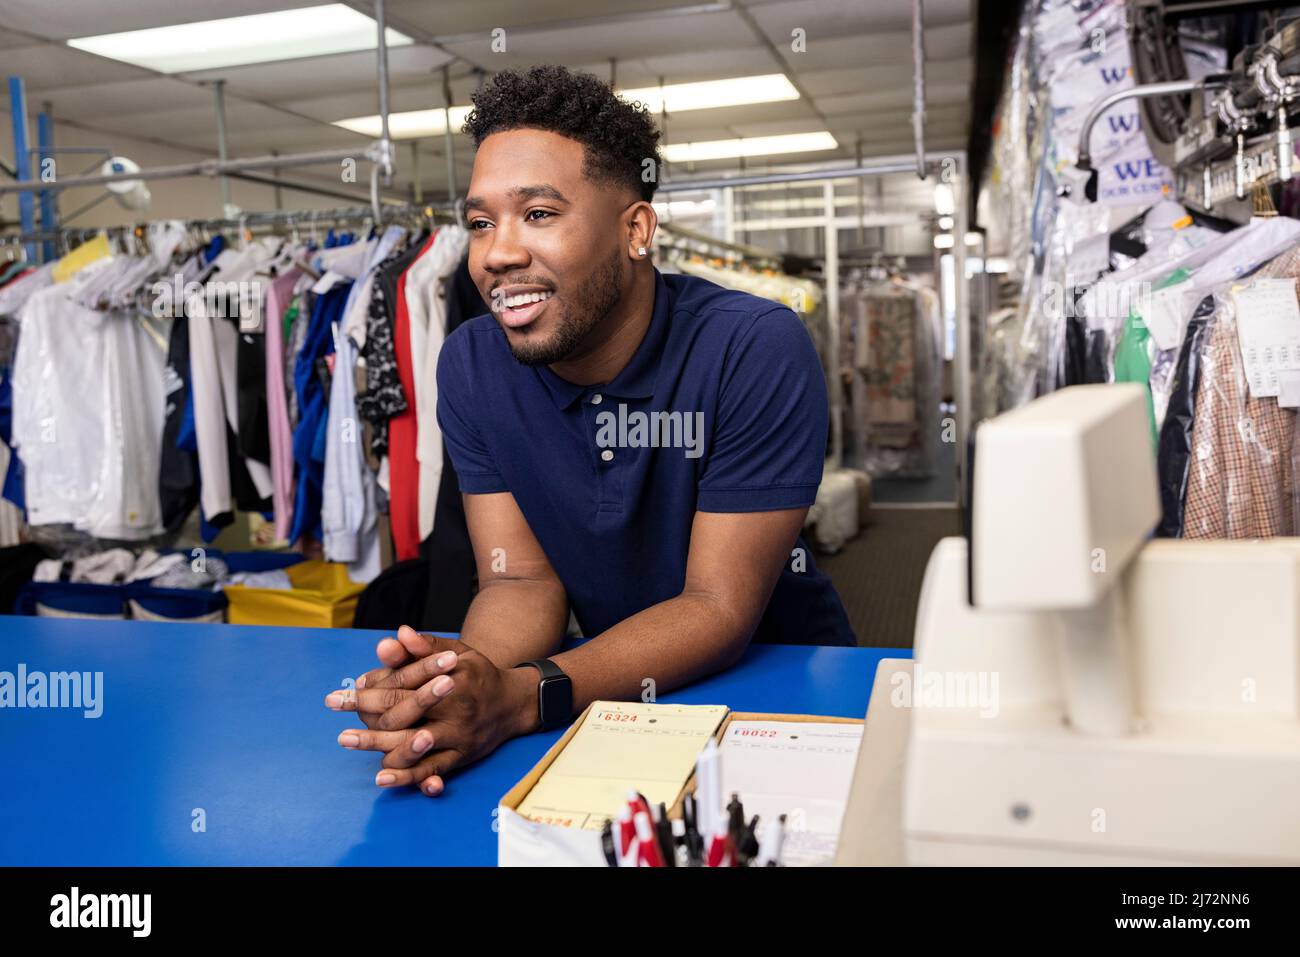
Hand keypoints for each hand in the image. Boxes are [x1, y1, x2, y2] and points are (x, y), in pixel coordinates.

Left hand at [330, 627, 539, 795]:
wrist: (513, 703)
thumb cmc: (478, 674)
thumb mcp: (456, 652)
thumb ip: (425, 646)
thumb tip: (398, 633)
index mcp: (449, 681)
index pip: (399, 687)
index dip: (366, 692)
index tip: (338, 695)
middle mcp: (452, 710)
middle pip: (401, 717)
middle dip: (364, 718)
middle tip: (336, 717)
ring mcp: (457, 736)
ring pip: (412, 746)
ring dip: (377, 746)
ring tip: (349, 741)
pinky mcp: (461, 756)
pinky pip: (431, 769)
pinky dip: (406, 776)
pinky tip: (382, 777)